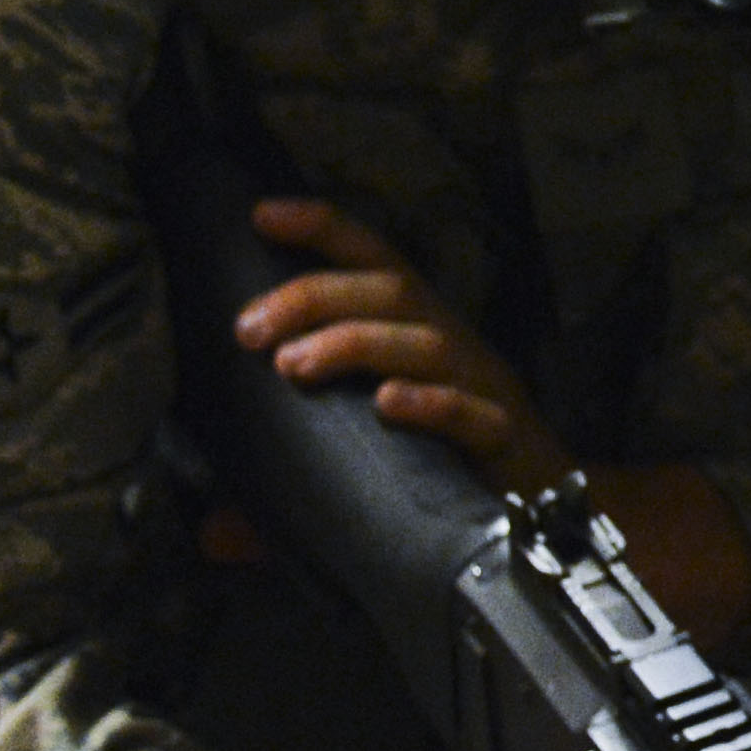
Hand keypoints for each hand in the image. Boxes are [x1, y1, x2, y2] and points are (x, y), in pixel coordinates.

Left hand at [233, 200, 576, 494]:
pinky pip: (472, 414)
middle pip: (391, 292)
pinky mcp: (504, 440)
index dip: (323, 231)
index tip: (260, 215)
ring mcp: (482, 389)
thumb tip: (211, 535)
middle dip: (315, 297)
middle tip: (248, 330)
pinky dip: (430, 405)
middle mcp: (450, 346)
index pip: (372, 264)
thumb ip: (282, 502)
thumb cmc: (440, 476)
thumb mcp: (353, 475)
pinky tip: (387, 406)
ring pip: (424, 343)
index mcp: (415, 333)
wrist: (539, 524)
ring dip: (355, 343)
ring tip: (292, 365)